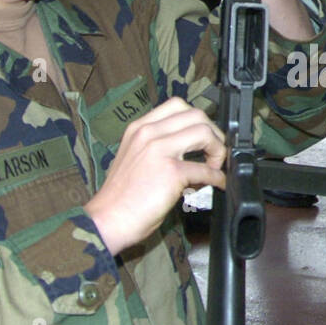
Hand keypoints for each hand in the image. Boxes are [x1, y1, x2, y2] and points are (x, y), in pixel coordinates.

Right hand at [83, 97, 226, 253]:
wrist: (107, 219)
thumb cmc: (120, 196)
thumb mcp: (134, 158)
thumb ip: (158, 148)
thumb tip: (190, 154)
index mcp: (139, 128)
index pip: (176, 105)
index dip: (197, 119)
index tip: (204, 136)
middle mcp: (148, 133)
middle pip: (196, 115)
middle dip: (213, 132)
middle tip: (215, 151)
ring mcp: (159, 149)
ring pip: (204, 133)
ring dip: (218, 149)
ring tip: (215, 165)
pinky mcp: (171, 172)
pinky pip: (205, 169)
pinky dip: (217, 177)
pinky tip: (216, 183)